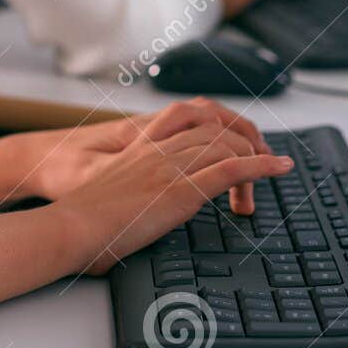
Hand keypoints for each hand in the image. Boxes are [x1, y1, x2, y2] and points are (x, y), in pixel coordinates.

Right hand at [24, 97, 272, 206]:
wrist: (69, 227)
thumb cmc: (78, 223)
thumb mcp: (106, 198)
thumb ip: (125, 197)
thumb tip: (127, 223)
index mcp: (141, 150)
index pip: (192, 119)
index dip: (221, 127)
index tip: (237, 143)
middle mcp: (158, 151)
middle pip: (217, 129)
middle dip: (245, 144)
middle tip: (258, 169)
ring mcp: (170, 168)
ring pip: (227, 145)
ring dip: (256, 160)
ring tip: (270, 176)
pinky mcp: (180, 190)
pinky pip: (231, 168)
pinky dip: (261, 165)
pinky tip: (278, 168)